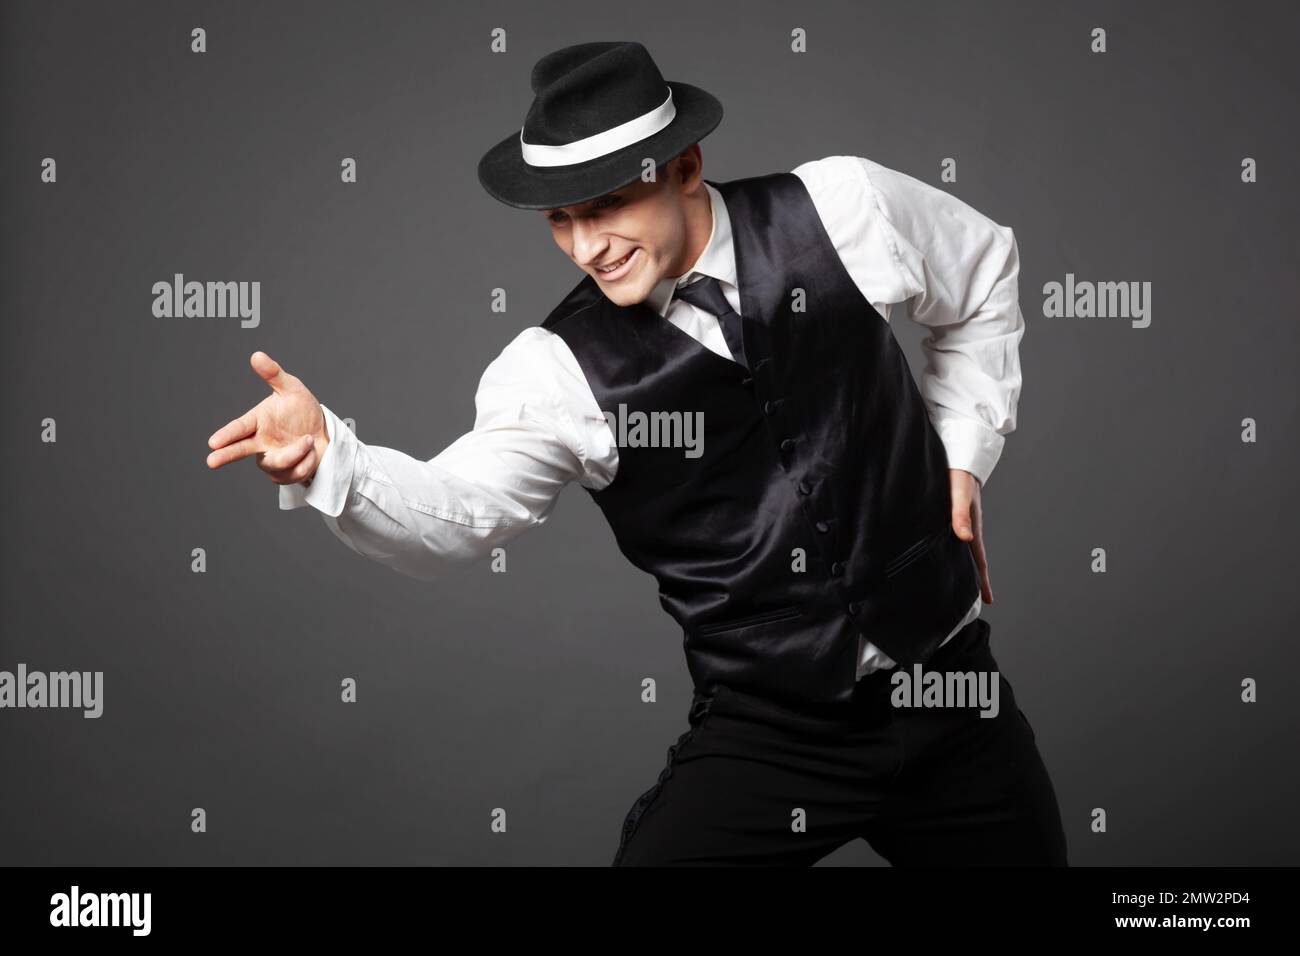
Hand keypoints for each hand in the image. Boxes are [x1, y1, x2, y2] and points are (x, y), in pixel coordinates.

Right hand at [206, 351, 328, 485]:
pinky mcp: (282, 474)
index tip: (212, 442)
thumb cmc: (303, 410)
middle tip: (211, 461)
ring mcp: (269, 459)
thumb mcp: (292, 389)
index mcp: (257, 421)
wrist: (324, 434)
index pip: (239, 428)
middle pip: (239, 450)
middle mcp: (259, 442)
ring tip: (309, 440)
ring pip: (276, 462)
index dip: (226, 435)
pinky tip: (311, 453)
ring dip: (296, 452)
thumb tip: (256, 355)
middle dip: (226, 456)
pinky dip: (307, 461)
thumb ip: (273, 374)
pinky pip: (293, 473)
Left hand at [949, 468, 992, 603]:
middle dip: (972, 577)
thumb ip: (960, 514)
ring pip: (959, 547)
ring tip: (955, 581)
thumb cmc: (959, 471)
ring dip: (960, 564)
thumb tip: (966, 538)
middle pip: (970, 557)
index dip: (982, 579)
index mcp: (972, 525)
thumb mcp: (959, 492)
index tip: (987, 600)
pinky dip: (947, 549)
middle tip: (969, 599)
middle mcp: (966, 525)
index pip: (979, 558)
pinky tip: (937, 552)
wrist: (957, 450)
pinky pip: (949, 535)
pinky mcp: (948, 511)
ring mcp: (957, 519)